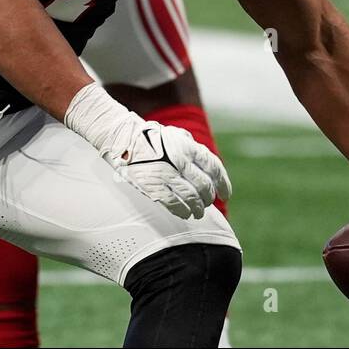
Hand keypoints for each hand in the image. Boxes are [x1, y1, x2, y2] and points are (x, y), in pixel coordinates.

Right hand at [111, 120, 231, 218]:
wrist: (123, 139)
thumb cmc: (151, 138)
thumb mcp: (176, 135)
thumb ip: (193, 148)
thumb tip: (208, 166)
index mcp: (188, 146)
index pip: (214, 168)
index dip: (223, 184)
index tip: (225, 195)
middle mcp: (180, 161)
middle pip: (204, 186)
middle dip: (209, 198)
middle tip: (207, 203)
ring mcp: (166, 174)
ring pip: (191, 198)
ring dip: (198, 208)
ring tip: (198, 212)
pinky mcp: (153, 186)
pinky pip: (174, 204)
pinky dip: (182, 211)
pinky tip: (185, 213)